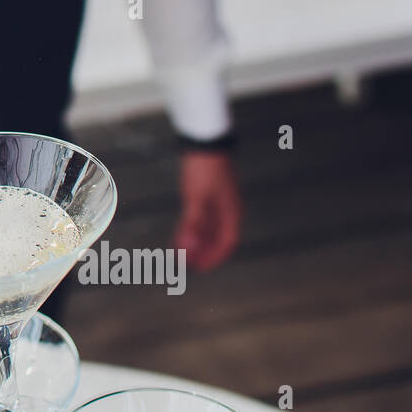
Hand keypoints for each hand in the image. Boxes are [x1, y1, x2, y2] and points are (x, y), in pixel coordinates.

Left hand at [173, 150, 241, 271]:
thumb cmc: (204, 170)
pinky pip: (201, 217)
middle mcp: (227, 209)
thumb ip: (193, 223)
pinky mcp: (206, 194)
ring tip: (180, 252)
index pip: (227, 242)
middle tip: (186, 264)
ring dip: (196, 241)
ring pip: (208, 228)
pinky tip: (180, 233)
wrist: (204, 143)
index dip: (215, 257)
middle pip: (217, 237)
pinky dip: (192, 228)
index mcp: (231, 212)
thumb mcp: (197, 198)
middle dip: (203, 252)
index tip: (200, 268)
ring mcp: (217, 202)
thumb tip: (189, 247)